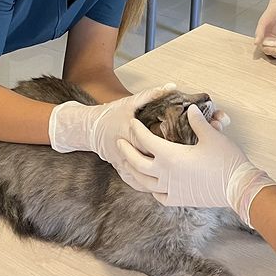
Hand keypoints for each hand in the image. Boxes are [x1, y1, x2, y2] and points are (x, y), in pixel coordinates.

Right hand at [49, 82, 177, 186]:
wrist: (90, 128)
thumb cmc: (113, 113)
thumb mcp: (131, 102)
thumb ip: (152, 95)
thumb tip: (172, 87)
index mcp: (129, 131)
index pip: (149, 140)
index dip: (166, 145)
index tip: (185, 147)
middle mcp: (125, 149)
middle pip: (148, 160)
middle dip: (165, 165)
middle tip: (186, 168)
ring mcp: (121, 161)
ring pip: (141, 175)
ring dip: (157, 179)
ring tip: (176, 182)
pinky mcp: (120, 169)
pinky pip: (134, 182)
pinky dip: (147, 186)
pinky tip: (160, 189)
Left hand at [117, 105, 275, 225]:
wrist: (237, 188)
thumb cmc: (225, 160)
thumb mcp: (212, 135)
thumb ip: (198, 121)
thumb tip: (190, 108)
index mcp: (171, 156)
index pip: (146, 141)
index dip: (137, 130)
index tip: (132, 123)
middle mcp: (165, 174)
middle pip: (137, 163)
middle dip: (126, 151)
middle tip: (120, 143)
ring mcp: (171, 189)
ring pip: (144, 182)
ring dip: (133, 171)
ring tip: (129, 164)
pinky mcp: (179, 200)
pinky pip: (158, 196)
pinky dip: (152, 189)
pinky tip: (152, 185)